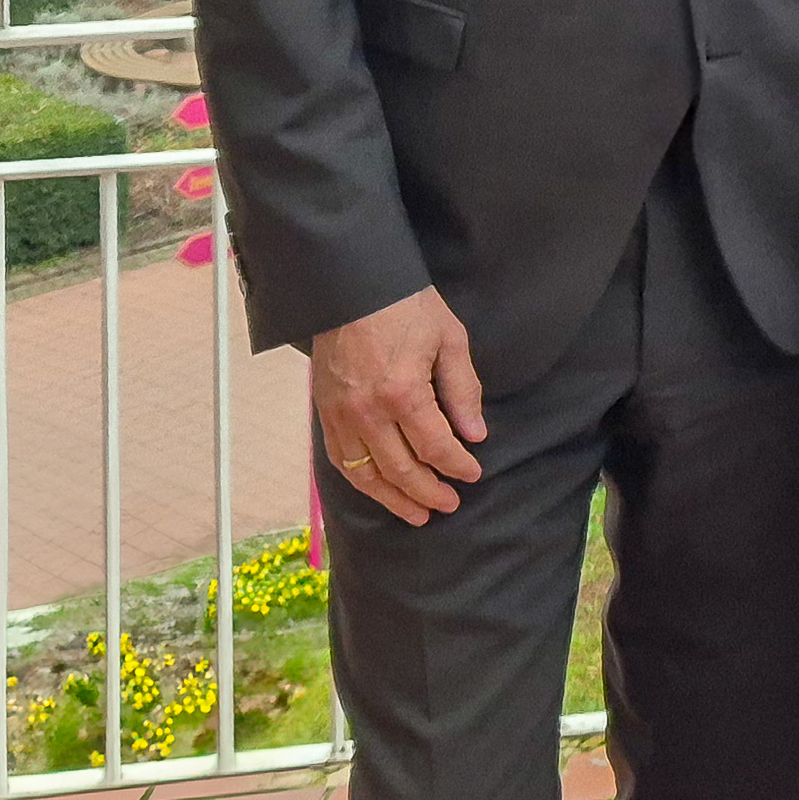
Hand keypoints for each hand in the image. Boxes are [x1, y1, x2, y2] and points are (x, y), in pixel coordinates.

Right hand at [309, 286, 488, 525]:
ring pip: (367, 474)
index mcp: (403, 393)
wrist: (350, 284)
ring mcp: (341, 414)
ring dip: (394, 499)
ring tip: (417, 515)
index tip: (473, 472)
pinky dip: (360, 481)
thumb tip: (474, 434)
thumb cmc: (406, 305)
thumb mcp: (449, 339)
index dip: (458, 466)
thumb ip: (463, 390)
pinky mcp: (324, 411)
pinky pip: (340, 458)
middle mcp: (367, 412)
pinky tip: (378, 490)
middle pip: (401, 470)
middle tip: (449, 505)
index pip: (436, 447)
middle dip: (429, 493)